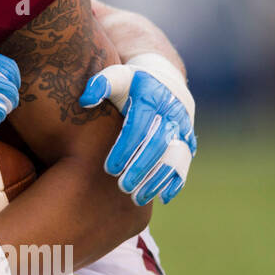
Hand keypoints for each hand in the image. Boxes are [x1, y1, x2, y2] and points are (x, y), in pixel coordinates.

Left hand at [80, 53, 195, 204]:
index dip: (125, 149)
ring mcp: (183, 128)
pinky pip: (185, 163)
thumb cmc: (131, 83)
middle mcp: (171, 112)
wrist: (164, 80)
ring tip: (138, 198)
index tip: (110, 169)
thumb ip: (100, 84)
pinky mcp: (189, 140)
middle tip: (123, 187)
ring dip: (158, 180)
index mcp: (151, 96)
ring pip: (175, 157)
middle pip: (158, 145)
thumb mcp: (116, 76)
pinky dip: (176, 181)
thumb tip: (85, 101)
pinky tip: (163, 197)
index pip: (138, 126)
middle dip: (141, 168)